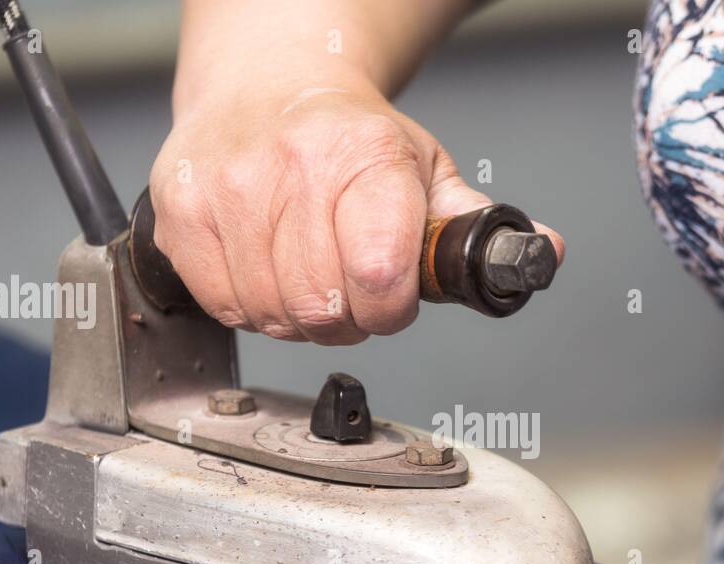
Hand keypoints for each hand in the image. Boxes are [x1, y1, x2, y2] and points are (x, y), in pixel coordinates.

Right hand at [150, 85, 561, 344]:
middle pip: (323, 309)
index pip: (381, 274)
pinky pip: (224, 307)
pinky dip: (249, 306)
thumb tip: (543, 253)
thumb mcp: (424, 169)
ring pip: (272, 316)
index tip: (392, 294)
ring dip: (297, 315)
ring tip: (306, 272)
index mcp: (366, 155)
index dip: (391, 307)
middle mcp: (292, 166)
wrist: (264, 86)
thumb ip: (474, 224)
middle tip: (348, 285)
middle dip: (346, 316)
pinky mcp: (181, 213)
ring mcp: (228, 189)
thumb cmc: (349, 137)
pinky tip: (265, 268)